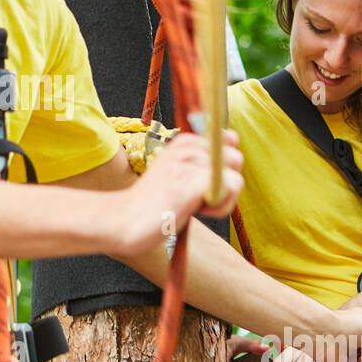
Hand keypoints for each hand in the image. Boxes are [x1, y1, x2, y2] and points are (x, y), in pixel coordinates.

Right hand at [118, 129, 243, 255]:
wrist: (125, 219)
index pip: (229, 142)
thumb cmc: (153, 202)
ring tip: (198, 207)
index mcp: (184, 141)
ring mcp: (190, 163)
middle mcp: (188, 146)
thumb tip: (234, 144)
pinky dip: (221, 206)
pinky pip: (231, 186)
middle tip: (200, 199)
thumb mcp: (178, 173)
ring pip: (236, 175)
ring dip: (224, 199)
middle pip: (235, 158)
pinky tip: (199, 212)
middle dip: (226, 183)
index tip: (203, 182)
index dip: (223, 166)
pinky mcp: (192, 182)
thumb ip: (202, 161)